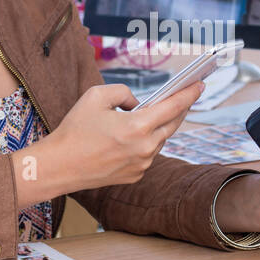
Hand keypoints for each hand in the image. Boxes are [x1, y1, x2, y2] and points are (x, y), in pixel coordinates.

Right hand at [41, 81, 203, 193]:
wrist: (59, 166)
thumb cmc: (75, 129)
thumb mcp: (96, 96)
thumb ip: (124, 92)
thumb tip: (137, 102)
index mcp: (137, 126)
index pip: (173, 107)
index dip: (189, 94)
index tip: (201, 84)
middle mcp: (145, 148)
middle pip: (172, 124)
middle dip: (180, 108)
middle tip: (185, 95)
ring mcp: (142, 164)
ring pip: (160, 140)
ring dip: (160, 126)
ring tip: (158, 112)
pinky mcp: (135, 175)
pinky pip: (148, 154)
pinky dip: (146, 142)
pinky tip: (136, 134)